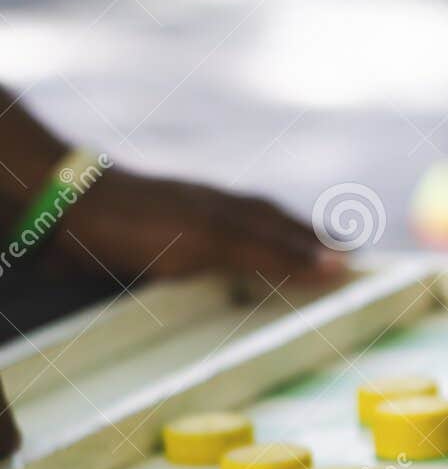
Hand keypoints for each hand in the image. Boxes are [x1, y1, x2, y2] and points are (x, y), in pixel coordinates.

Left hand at [47, 168, 344, 284]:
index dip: (326, 248)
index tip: (360, 264)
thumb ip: (272, 252)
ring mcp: (190, 219)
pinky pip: (215, 244)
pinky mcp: (162, 233)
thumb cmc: (142, 222)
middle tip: (341, 257)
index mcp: (240, 213)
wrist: (65, 205)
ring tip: (295, 257)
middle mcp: (220, 212)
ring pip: (246, 232)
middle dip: (309, 242)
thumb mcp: (216, 240)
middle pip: (276, 226)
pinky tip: (226, 262)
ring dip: (275, 245)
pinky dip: (236, 253)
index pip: (295, 232)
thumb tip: (336, 263)